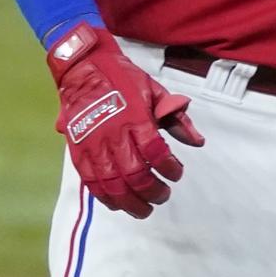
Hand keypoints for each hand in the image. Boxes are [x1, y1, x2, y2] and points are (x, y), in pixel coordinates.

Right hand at [46, 24, 204, 217]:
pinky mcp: (78, 151)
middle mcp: (113, 134)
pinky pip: (91, 182)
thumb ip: (176, 118)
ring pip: (113, 184)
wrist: (83, 67)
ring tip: (144, 209)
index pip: (156, 152)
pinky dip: (105, 197)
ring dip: (131, 202)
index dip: (170, 168)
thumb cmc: (122, 78)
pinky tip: (118, 203)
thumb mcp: (155, 91)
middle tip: (163, 196)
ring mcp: (93, 144)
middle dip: (153, 191)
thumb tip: (197, 142)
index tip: (177, 173)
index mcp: (135, 117)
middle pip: (136, 174)